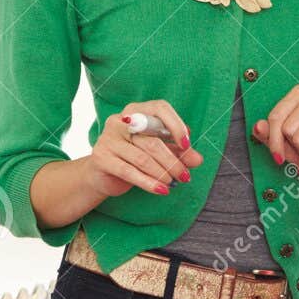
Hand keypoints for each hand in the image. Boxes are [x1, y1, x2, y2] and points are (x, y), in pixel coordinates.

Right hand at [84, 100, 204, 197]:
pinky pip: (129, 172)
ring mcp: (108, 139)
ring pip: (143, 158)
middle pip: (153, 140)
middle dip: (173, 160)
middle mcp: (120, 121)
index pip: (159, 108)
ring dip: (162, 173)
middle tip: (185, 176)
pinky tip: (162, 190)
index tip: (187, 145)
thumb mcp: (159, 152)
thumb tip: (198, 159)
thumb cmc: (132, 158)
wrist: (102, 175)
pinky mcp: (101, 158)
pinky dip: (149, 183)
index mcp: (136, 111)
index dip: (176, 125)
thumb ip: (178, 152)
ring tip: (173, 183)